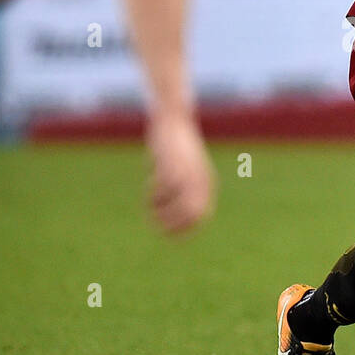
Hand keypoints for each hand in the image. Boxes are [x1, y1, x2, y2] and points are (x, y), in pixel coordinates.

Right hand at [145, 110, 214, 235]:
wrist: (174, 120)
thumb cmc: (177, 147)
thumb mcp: (186, 168)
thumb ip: (184, 188)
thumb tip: (174, 213)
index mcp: (206, 184)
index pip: (199, 217)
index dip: (183, 229)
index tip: (166, 234)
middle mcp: (200, 181)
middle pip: (188, 215)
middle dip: (169, 225)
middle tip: (152, 223)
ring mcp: (187, 173)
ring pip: (175, 204)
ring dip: (158, 209)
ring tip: (148, 201)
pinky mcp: (171, 165)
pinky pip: (162, 189)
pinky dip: (152, 192)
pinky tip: (149, 182)